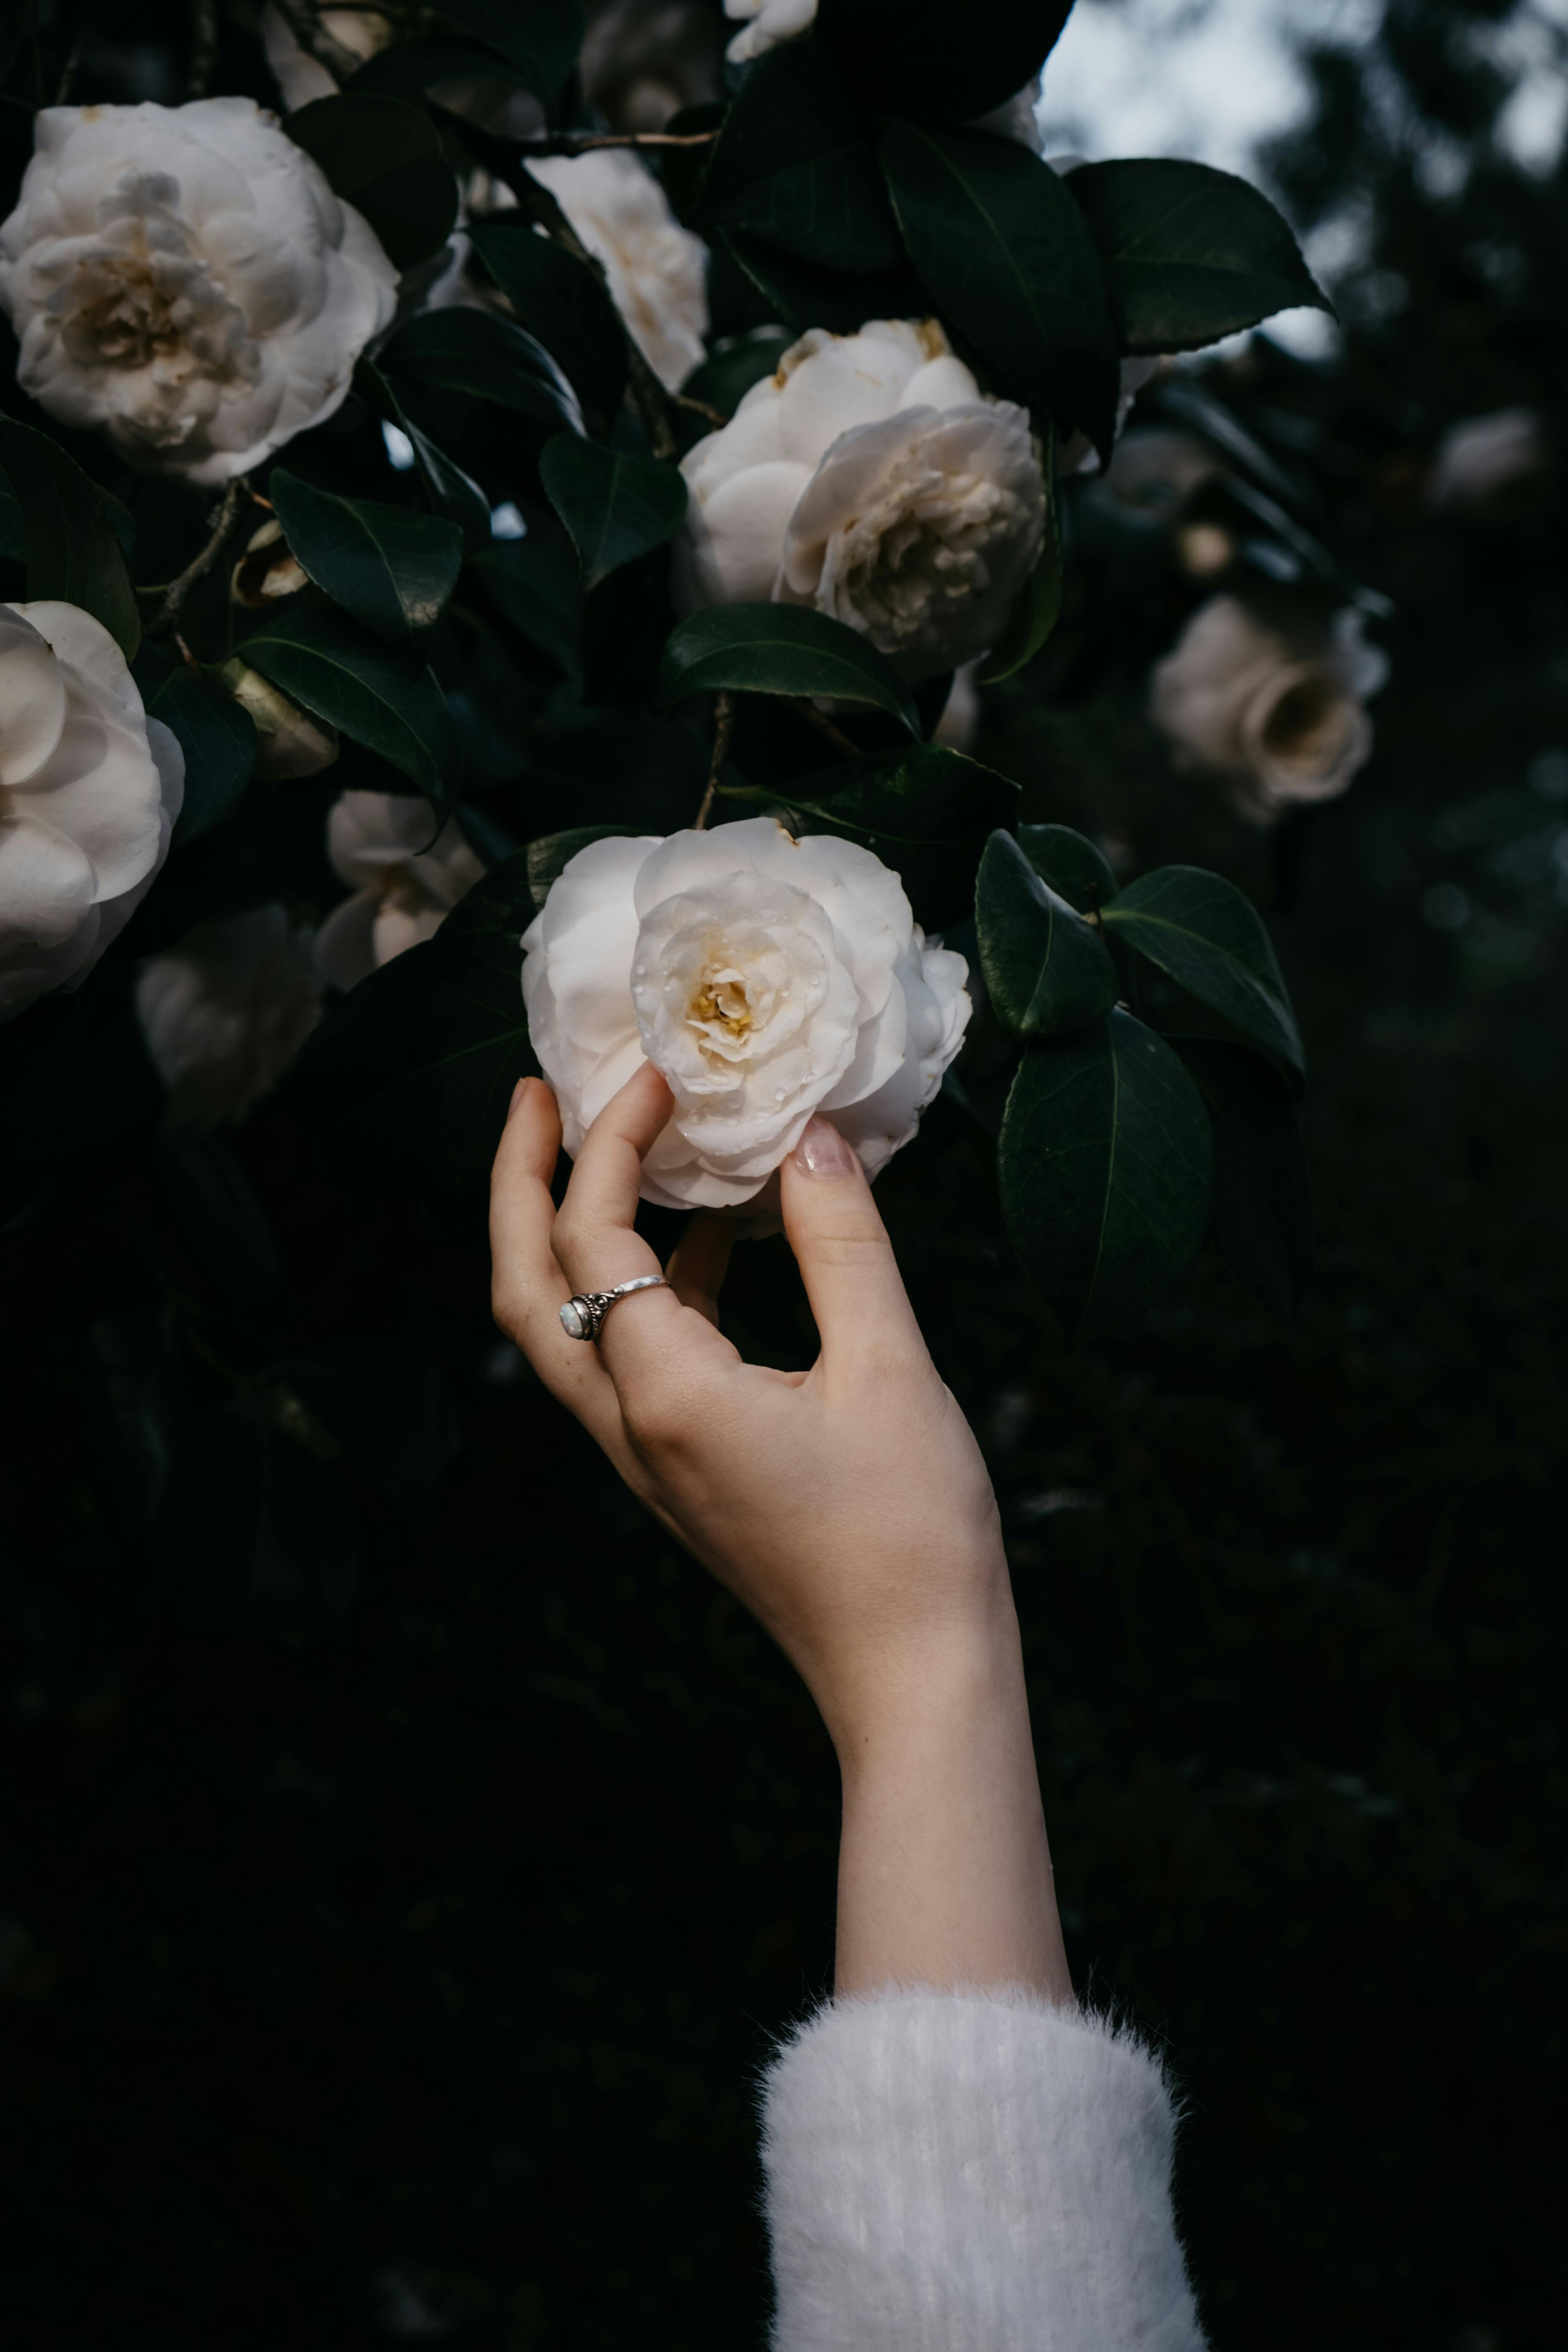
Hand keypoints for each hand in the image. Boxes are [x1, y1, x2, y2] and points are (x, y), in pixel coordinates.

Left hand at [490, 1064, 1070, 1999]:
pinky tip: (714, 1242)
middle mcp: (631, 1425)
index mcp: (667, 1392)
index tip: (660, 1073)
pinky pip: (627, 1357)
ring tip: (626, 1148)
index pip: (595, 1233)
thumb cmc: (911, 1534)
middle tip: (541, 1094)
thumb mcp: (889, 1368)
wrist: (913, 1674)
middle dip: (520, 1182)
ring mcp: (649, 1455)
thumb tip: (812, 1139)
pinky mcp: (682, 1469)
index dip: (616, 1139)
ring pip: (566, 1325)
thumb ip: (841, 1244)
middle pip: (526, 1285)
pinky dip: (644, 1283)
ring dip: (575, 1230)